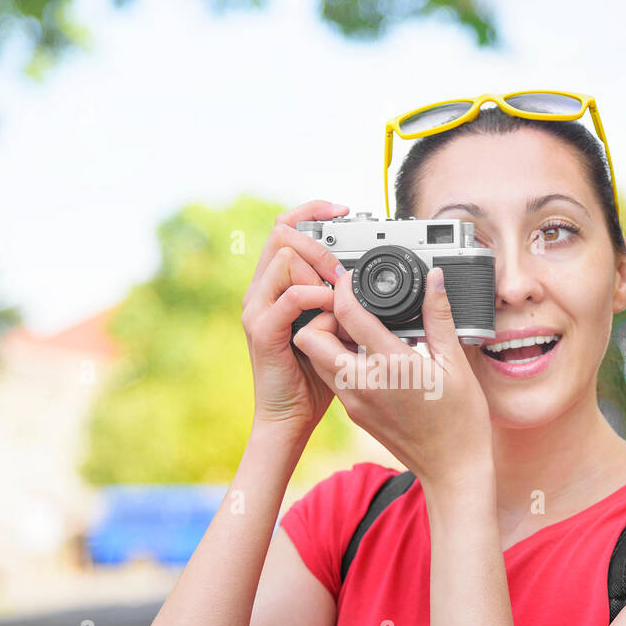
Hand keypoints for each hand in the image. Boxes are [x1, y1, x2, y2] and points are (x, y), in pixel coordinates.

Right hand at [241, 200, 347, 438]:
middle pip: (280, 232)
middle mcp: (261, 290)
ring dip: (318, 267)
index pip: (284, 227)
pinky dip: (316, 296)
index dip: (312, 210)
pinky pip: (290, 296)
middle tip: (344, 264)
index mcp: (276, 285)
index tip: (344, 209)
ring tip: (339, 291)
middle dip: (319, 239)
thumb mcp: (334, 327)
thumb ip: (342, 301)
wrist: (291, 417)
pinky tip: (333, 310)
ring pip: (283, 256)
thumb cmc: (315, 376)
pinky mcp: (263, 330)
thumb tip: (367, 278)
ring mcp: (258, 308)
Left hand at [292, 265, 492, 487]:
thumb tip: (434, 279)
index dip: (342, 287)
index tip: (350, 276)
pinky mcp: (353, 412)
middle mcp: (362, 384)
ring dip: (327, 338)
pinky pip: (331, 377)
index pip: (345, 314)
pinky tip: (366, 354)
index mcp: (389, 366)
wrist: (452, 470)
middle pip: (311, 337)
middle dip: (322, 315)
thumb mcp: (455, 364)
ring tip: (358, 329)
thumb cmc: (460, 421)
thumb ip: (439, 317)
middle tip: (348, 308)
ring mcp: (353, 401)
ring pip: (316, 358)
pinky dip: (338, 359)